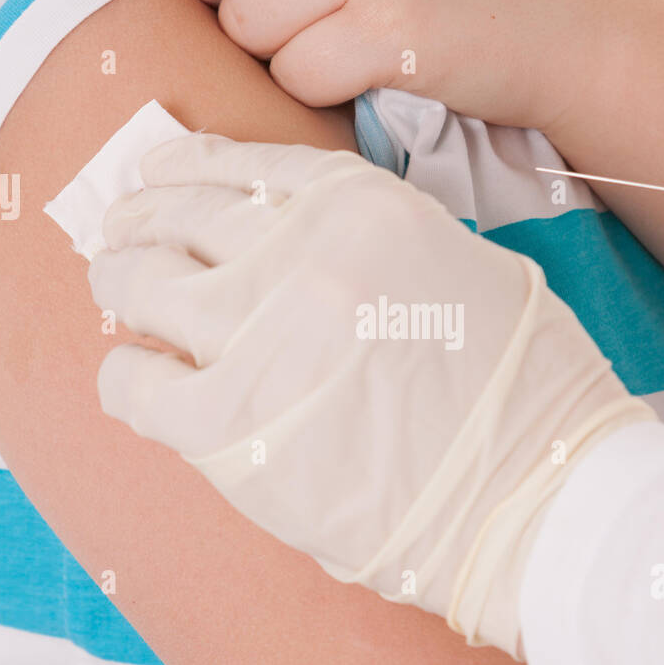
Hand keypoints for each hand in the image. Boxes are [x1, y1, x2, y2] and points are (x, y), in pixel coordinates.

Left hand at [88, 132, 652, 657]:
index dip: (184, 168)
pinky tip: (133, 380)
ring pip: (141, 285)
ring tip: (117, 292)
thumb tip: (293, 237)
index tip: (157, 175)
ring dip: (120, 284)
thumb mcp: (464, 265)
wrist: (546, 497)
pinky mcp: (230, 428)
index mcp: (363, 209)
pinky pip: (132, 385)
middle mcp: (301, 256)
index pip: (242, 167)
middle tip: (121, 238)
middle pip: (178, 216)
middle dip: (139, 222)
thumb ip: (373, 238)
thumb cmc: (525, 393)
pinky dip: (123, 378)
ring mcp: (259, 338)